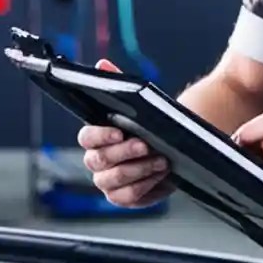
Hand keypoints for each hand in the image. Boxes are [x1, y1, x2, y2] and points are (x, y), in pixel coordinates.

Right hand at [77, 60, 174, 207]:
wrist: (176, 146)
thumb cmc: (151, 124)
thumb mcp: (139, 102)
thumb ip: (118, 83)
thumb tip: (102, 65)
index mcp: (97, 137)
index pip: (86, 138)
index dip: (100, 136)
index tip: (120, 131)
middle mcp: (97, 161)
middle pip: (97, 161)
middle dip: (123, 153)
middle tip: (146, 145)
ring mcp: (109, 181)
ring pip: (112, 181)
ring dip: (137, 170)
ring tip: (161, 160)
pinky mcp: (125, 197)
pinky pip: (127, 197)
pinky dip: (144, 186)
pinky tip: (160, 175)